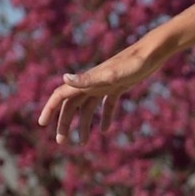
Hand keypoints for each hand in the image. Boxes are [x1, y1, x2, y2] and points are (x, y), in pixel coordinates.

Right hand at [36, 39, 170, 143]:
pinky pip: (107, 104)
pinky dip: (104, 117)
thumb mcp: (111, 75)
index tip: (42, 124)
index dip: (50, 109)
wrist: (152, 52)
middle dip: (65, 123)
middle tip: (62, 142)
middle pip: (72, 105)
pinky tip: (105, 130)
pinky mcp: (118, 87)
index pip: (61, 95)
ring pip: (88, 107)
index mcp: (87, 81)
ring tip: (83, 143)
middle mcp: (92, 82)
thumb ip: (87, 79)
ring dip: (83, 125)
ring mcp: (105, 85)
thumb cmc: (133, 63)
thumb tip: (64, 78)